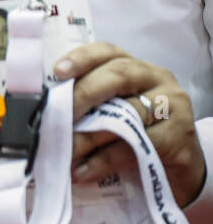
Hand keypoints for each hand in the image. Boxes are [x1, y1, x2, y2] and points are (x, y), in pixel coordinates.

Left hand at [55, 43, 207, 207]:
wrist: (177, 169)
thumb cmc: (135, 133)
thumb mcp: (112, 112)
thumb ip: (89, 104)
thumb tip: (43, 112)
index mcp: (134, 67)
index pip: (107, 52)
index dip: (81, 58)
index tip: (57, 72)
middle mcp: (156, 79)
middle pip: (117, 76)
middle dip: (82, 95)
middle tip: (56, 117)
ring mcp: (172, 106)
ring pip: (125, 114)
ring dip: (88, 136)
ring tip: (63, 151)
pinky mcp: (179, 138)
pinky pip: (136, 146)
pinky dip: (104, 160)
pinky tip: (83, 171)